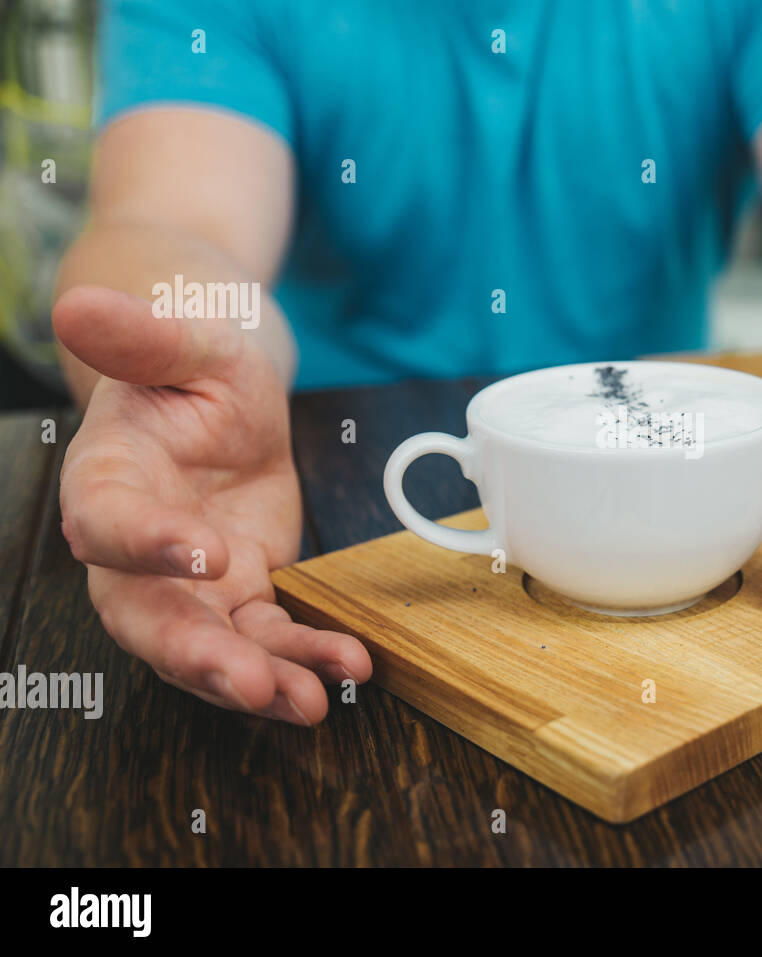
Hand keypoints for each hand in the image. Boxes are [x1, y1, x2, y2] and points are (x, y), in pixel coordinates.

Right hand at [54, 285, 371, 721]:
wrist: (229, 396)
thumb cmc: (198, 367)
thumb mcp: (188, 342)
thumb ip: (142, 335)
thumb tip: (78, 304)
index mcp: (109, 478)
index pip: (107, 522)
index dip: (147, 543)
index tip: (205, 550)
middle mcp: (137, 548)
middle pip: (149, 617)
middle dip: (198, 655)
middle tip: (250, 681)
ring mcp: (189, 581)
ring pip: (210, 647)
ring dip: (258, 679)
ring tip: (311, 700)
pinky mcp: (241, 593)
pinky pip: (266, 637)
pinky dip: (303, 657)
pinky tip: (347, 667)